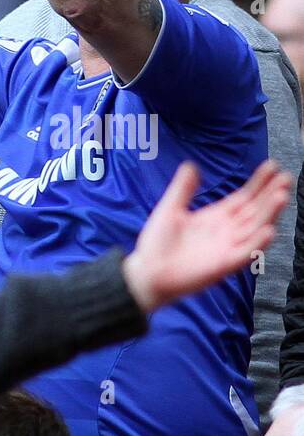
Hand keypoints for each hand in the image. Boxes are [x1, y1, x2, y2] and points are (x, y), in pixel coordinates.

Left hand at [123, 161, 290, 312]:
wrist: (147, 271)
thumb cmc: (158, 242)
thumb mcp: (170, 208)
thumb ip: (183, 188)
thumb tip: (191, 165)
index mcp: (217, 217)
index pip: (244, 197)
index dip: (258, 182)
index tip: (273, 165)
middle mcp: (227, 231)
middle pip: (255, 210)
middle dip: (271, 194)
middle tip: (287, 177)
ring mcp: (227, 247)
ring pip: (255, 228)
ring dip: (269, 214)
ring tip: (282, 196)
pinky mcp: (223, 265)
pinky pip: (244, 253)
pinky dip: (257, 243)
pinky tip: (268, 230)